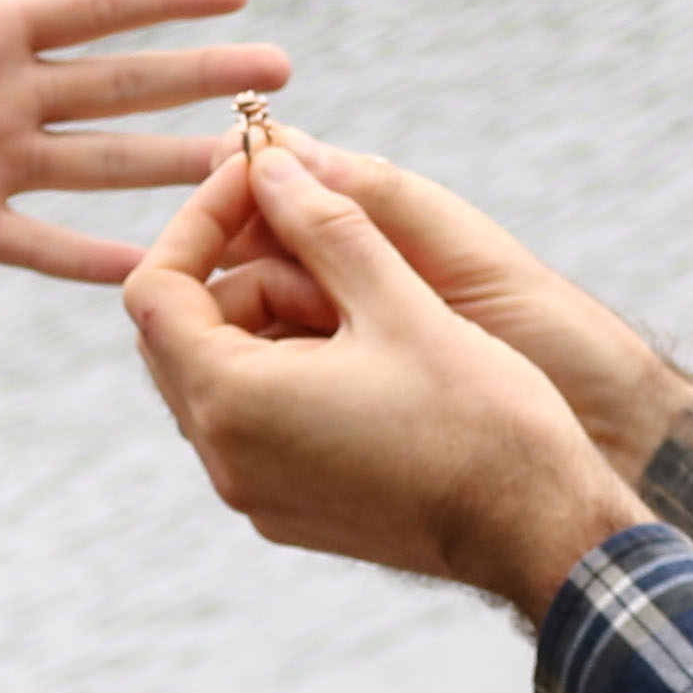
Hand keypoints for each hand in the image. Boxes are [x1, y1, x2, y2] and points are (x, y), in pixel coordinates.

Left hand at [0, 0, 287, 288]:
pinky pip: (39, 242)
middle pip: (123, 83)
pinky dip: (90, 257)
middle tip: (277, 73)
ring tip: (240, 162)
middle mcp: (7, 92)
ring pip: (102, 162)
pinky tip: (148, 264)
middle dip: (199, 76)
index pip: (93, 7)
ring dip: (169, 161)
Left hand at [195, 130, 692, 483]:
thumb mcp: (396, 297)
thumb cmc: (478, 415)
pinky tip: (367, 356)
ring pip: (222, 375)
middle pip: (181, 332)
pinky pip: (255, 423)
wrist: (538, 530)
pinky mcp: (290, 511)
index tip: (261, 185)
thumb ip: (320, 222)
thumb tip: (267, 162)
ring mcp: (254, 494)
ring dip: (273, 321)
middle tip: (328, 246)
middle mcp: (224, 458)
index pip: (154, 289)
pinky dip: (289, 372)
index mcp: (232, 401)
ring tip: (365, 307)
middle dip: (242, 271)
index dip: (199, 221)